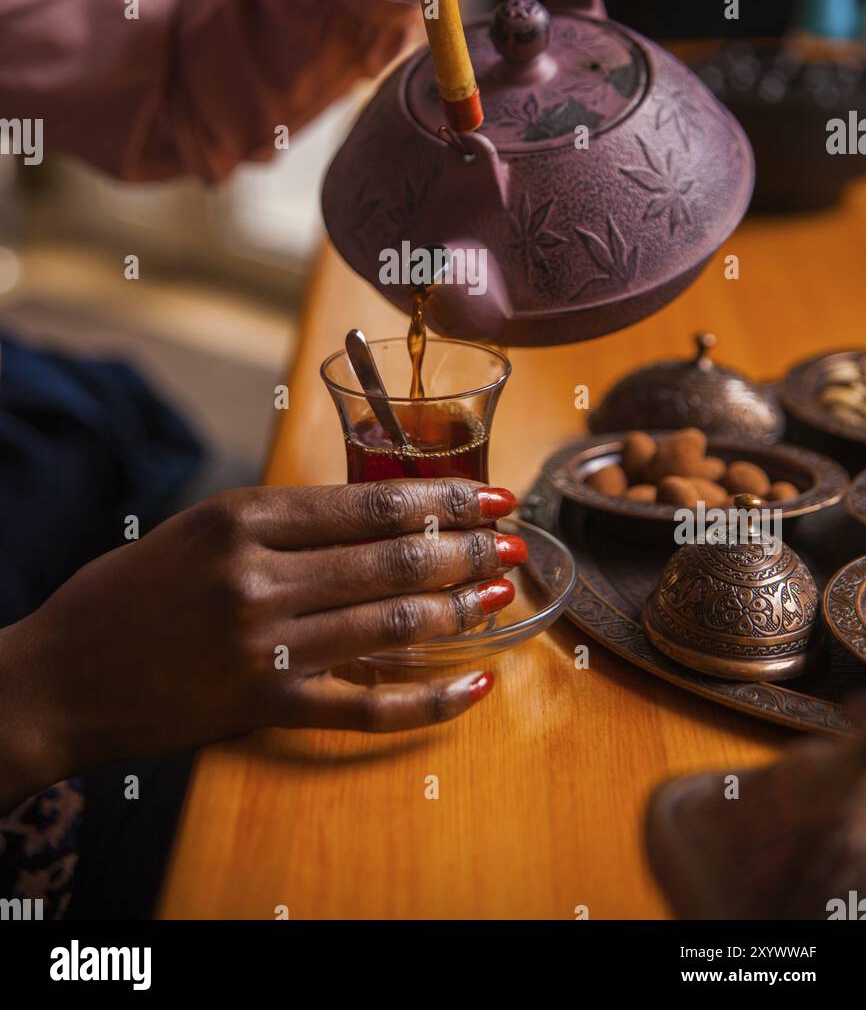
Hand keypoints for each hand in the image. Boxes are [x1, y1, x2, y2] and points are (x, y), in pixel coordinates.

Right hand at [0, 480, 520, 809]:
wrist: (57, 677)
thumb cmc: (125, 594)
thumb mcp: (197, 529)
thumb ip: (279, 521)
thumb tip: (374, 515)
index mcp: (242, 519)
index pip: (370, 502)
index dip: (445, 497)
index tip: (491, 492)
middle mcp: (259, 578)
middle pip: (394, 559)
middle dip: (469, 547)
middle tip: (514, 539)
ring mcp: (264, 647)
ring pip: (391, 625)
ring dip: (460, 610)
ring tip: (503, 593)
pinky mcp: (264, 708)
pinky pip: (365, 706)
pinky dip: (428, 700)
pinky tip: (472, 687)